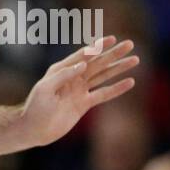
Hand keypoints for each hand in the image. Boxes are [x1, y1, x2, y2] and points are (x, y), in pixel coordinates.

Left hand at [19, 37, 138, 146]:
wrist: (34, 130)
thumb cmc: (35, 108)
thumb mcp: (44, 89)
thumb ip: (63, 75)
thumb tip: (83, 65)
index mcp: (61, 70)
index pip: (83, 55)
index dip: (97, 47)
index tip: (112, 39)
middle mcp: (72, 78)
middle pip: (97, 63)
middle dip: (113, 53)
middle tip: (130, 44)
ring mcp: (79, 90)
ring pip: (103, 76)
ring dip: (118, 68)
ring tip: (135, 59)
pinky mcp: (84, 104)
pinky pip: (104, 94)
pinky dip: (117, 88)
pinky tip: (130, 82)